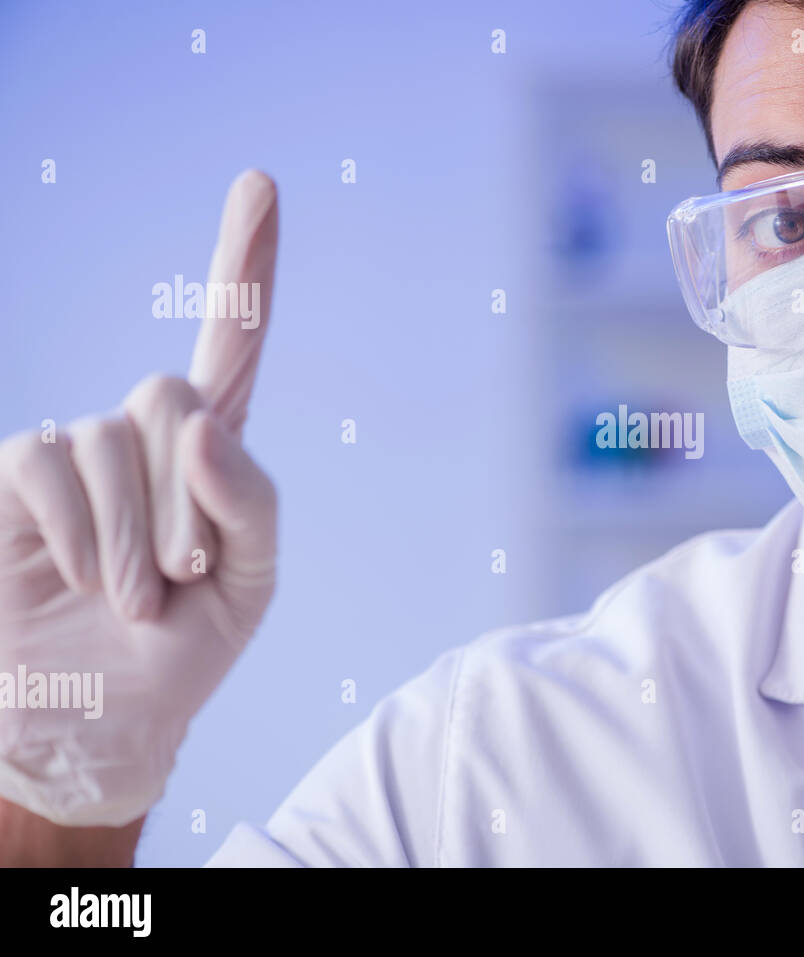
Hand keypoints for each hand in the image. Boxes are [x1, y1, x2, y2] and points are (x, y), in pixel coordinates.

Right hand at [0, 171, 278, 829]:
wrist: (102, 718)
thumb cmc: (183, 648)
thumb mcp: (251, 583)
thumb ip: (251, 499)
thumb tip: (201, 425)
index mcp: (211, 453)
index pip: (234, 346)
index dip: (245, 265)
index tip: (261, 182)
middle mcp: (141, 436)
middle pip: (169, 395)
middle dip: (183, 502)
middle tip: (178, 579)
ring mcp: (72, 453)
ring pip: (108, 438)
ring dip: (131, 538)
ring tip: (133, 598)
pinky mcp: (13, 478)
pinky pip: (46, 464)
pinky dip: (76, 533)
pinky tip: (74, 580)